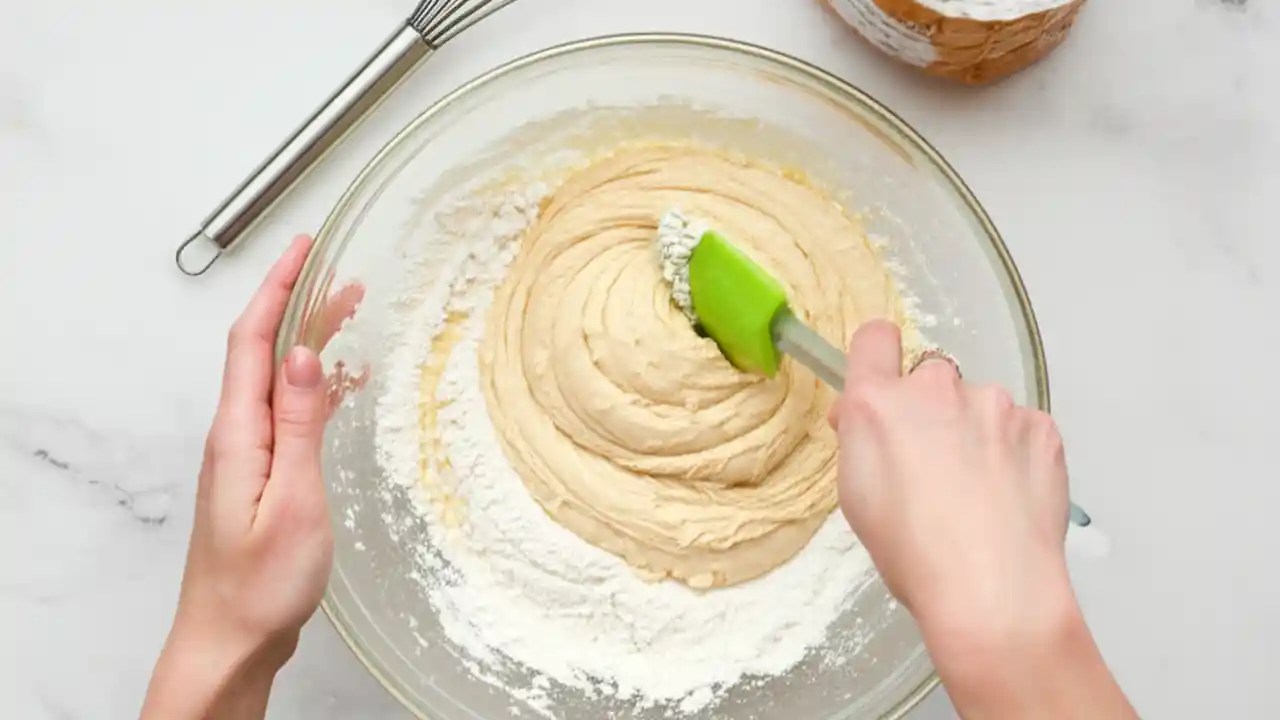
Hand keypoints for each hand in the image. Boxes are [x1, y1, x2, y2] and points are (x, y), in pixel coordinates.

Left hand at [142, 236, 362, 719]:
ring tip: (349, 310)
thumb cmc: (259, 583)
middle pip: (265, 350)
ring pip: (278, 378)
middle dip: (298, 302)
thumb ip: (298, 424)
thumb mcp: (294, 498)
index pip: (252, 340)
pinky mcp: (262, 475)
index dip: (276, 286)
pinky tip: (341, 382)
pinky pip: (288, 412)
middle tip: (341, 271)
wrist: (230, 639)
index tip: (303, 246)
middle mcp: (236, 435)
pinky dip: (316, 386)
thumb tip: (303, 354)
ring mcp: (247, 455)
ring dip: (309, 339)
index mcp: (238, 432)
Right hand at [829, 320, 1134, 718]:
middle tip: (934, 464)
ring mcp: (994, 404)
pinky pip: (1021, 428)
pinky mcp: (1040, 426)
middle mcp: (936, 389)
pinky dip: (1015, 454)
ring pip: (980, 405)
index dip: (877, 357)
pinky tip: (1010, 497)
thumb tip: (864, 417)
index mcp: (878, 403)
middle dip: (930, 409)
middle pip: (930, 377)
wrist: (992, 590)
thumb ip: (860, 439)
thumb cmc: (915, 555)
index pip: (874, 338)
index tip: (882, 382)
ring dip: (976, 433)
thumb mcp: (856, 498)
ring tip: (979, 493)